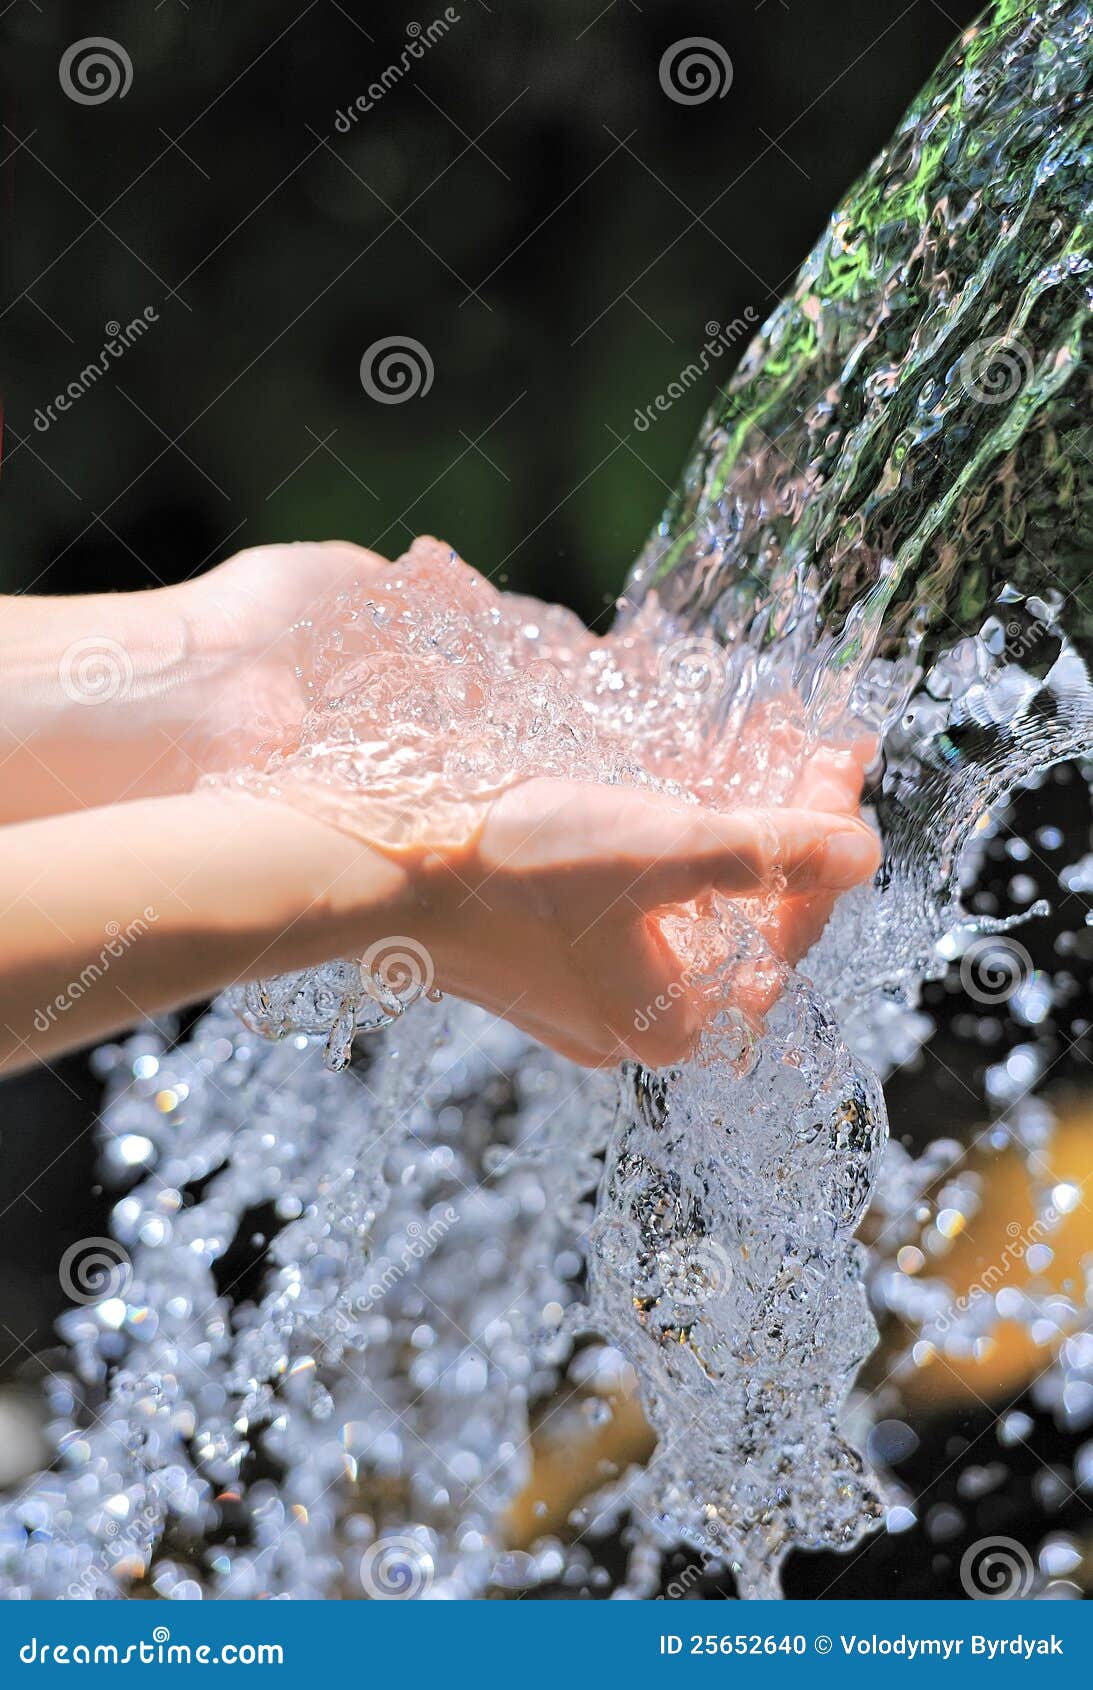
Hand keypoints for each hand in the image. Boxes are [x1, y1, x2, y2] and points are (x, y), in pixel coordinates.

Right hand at [321, 773, 880, 1069]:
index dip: (824, 845)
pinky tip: (670, 787)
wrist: (374, 869)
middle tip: (809, 751)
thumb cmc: (514, 869)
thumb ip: (769, 851)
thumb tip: (863, 853)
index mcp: (673, 1024)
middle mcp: (628, 1023)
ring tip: (755, 753)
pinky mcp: (533, 953)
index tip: (838, 765)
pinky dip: (663, 844)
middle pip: (740, 919)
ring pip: (683, 907)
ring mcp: (577, 991)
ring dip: (725, 831)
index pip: (786, 933)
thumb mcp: (661, 846)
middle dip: (781, 832)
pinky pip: (629, 900)